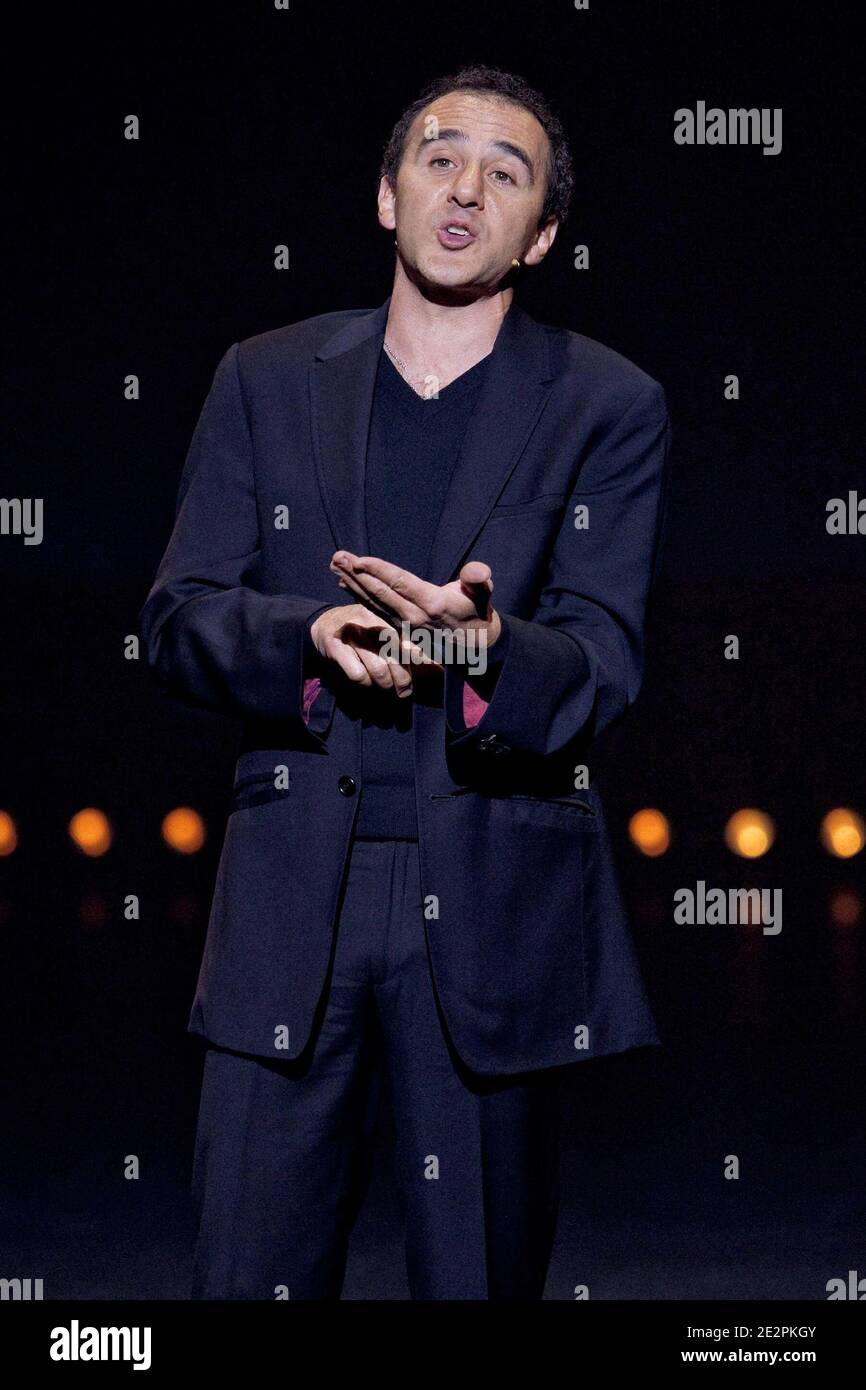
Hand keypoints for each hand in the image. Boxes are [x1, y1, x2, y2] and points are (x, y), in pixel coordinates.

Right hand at [309, 603, 429, 697]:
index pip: (410, 640)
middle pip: (396, 659)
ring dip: (384, 684)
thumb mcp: (385, 632)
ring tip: (385, 686)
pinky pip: (358, 675)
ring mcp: (353, 633)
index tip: (434, 671)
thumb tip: (438, 668)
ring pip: (378, 671)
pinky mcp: (336, 647)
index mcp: (386, 616)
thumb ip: (409, 647)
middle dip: (403, 681)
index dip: (421, 659)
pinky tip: (365, 680)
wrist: (324, 623)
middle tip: (404, 692)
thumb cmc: (363, 631)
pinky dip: (364, 683)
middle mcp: (371, 621)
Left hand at [328, 554, 501, 656]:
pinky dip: (358, 596)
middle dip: (357, 574)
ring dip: (352, 583)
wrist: (475, 647)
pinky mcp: (399, 628)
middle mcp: (414, 616)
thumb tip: (479, 571)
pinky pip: (374, 609)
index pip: (400, 584)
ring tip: (335, 566)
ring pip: (373, 601)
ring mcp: (404, 624)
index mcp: (432, 603)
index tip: (359, 560)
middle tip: (336, 557)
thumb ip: (478, 580)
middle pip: (380, 592)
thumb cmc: (477, 612)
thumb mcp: (483, 594)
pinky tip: (344, 584)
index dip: (378, 571)